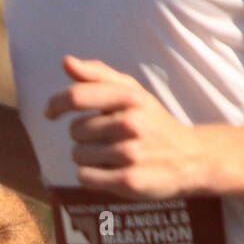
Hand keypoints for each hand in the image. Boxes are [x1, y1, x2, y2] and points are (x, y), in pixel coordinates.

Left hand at [45, 56, 208, 198]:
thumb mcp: (132, 93)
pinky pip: (85, 177)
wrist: (193, 158)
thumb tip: (66, 62)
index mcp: (131, 98)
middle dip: (84, 136)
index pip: (76, 97)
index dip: (55, 104)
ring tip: (114, 155)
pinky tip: (112, 172)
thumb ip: (97, 75)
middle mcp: (132, 124)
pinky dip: (92, 176)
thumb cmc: (152, 122)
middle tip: (109, 138)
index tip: (50, 113)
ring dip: (88, 157)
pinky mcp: (129, 181)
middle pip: (75, 131)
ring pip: (78, 155)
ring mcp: (132, 154)